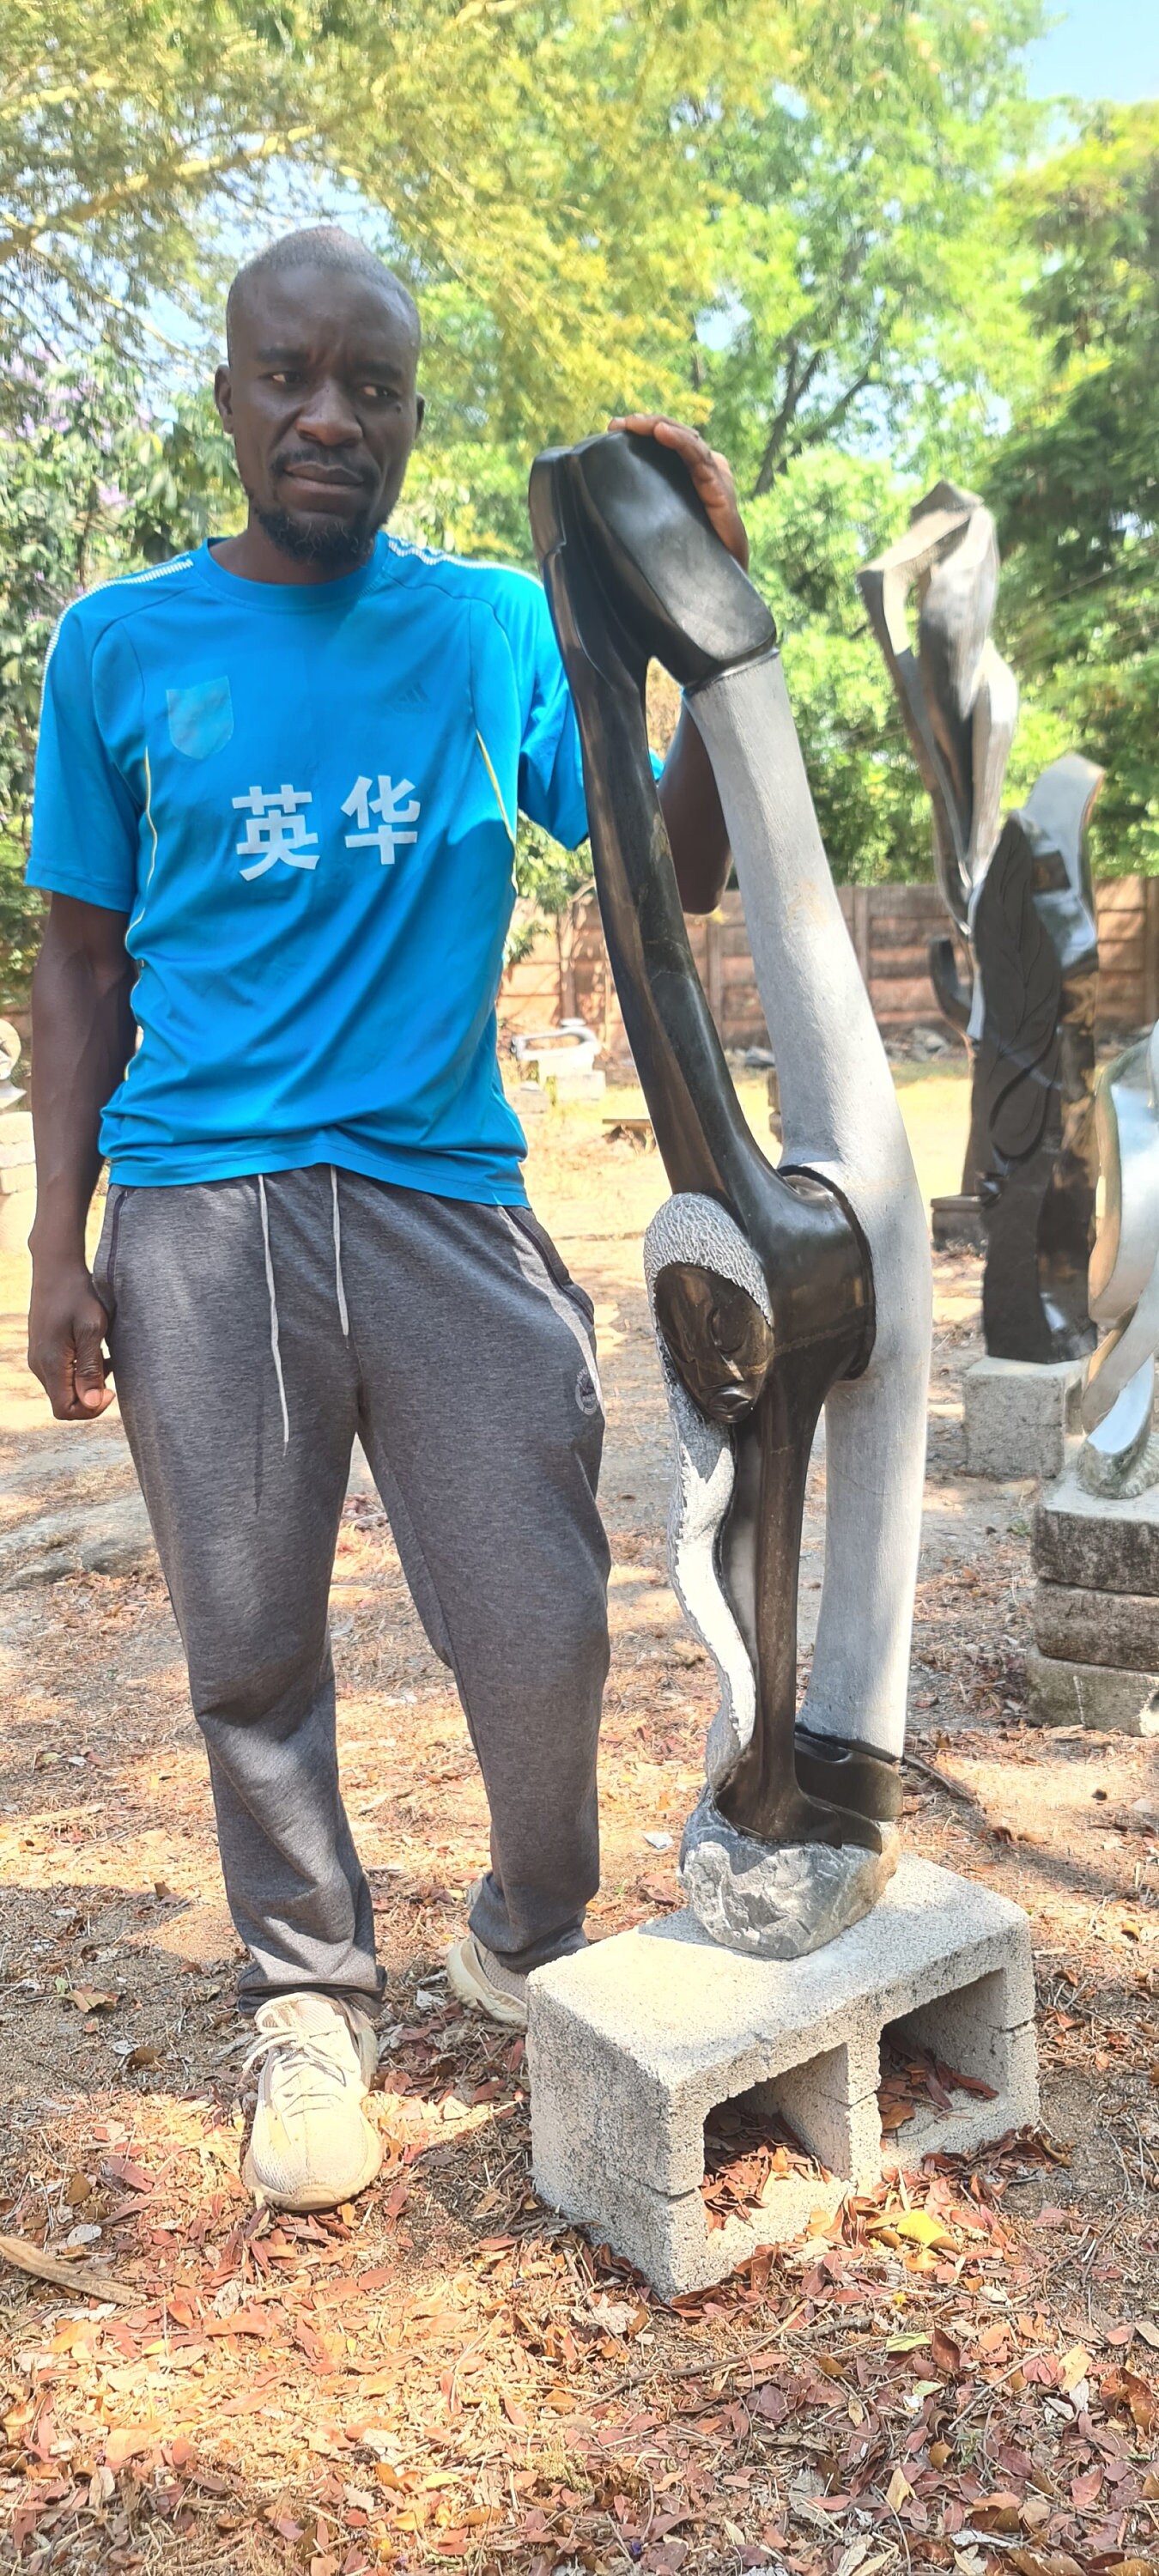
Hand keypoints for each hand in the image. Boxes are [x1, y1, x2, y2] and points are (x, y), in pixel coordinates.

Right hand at [28, 1259, 113, 1420]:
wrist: (56, 1269)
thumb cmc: (77, 1295)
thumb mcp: (92, 1329)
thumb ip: (90, 1368)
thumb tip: (93, 1403)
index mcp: (51, 1364)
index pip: (65, 1410)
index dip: (91, 1409)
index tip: (111, 1390)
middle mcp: (39, 1366)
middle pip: (64, 1402)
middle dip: (90, 1395)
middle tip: (110, 1369)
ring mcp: (38, 1359)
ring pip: (63, 1389)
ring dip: (86, 1382)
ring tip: (105, 1357)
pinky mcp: (42, 1351)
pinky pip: (61, 1375)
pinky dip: (79, 1371)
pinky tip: (94, 1351)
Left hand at [606, 414, 748, 571]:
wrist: (721, 583)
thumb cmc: (691, 557)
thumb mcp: (661, 525)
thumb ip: (645, 507)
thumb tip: (602, 501)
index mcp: (692, 474)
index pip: (667, 442)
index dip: (643, 430)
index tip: (613, 427)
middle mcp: (705, 470)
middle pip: (676, 435)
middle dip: (646, 424)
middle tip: (618, 423)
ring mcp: (715, 476)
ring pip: (686, 440)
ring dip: (659, 426)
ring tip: (635, 422)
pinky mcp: (720, 489)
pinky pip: (699, 458)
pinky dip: (680, 442)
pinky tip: (662, 432)